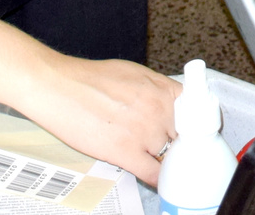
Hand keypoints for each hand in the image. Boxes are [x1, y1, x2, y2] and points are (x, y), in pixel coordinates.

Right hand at [30, 56, 182, 184]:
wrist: (59, 87)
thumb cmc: (89, 79)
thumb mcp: (134, 75)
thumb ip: (156, 91)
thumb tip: (169, 107)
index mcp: (161, 89)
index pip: (195, 112)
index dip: (194, 125)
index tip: (192, 133)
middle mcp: (158, 109)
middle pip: (182, 136)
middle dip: (174, 142)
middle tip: (165, 145)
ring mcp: (144, 131)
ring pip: (168, 156)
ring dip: (160, 159)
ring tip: (148, 156)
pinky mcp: (125, 152)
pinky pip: (153, 173)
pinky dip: (157, 179)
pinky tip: (155, 179)